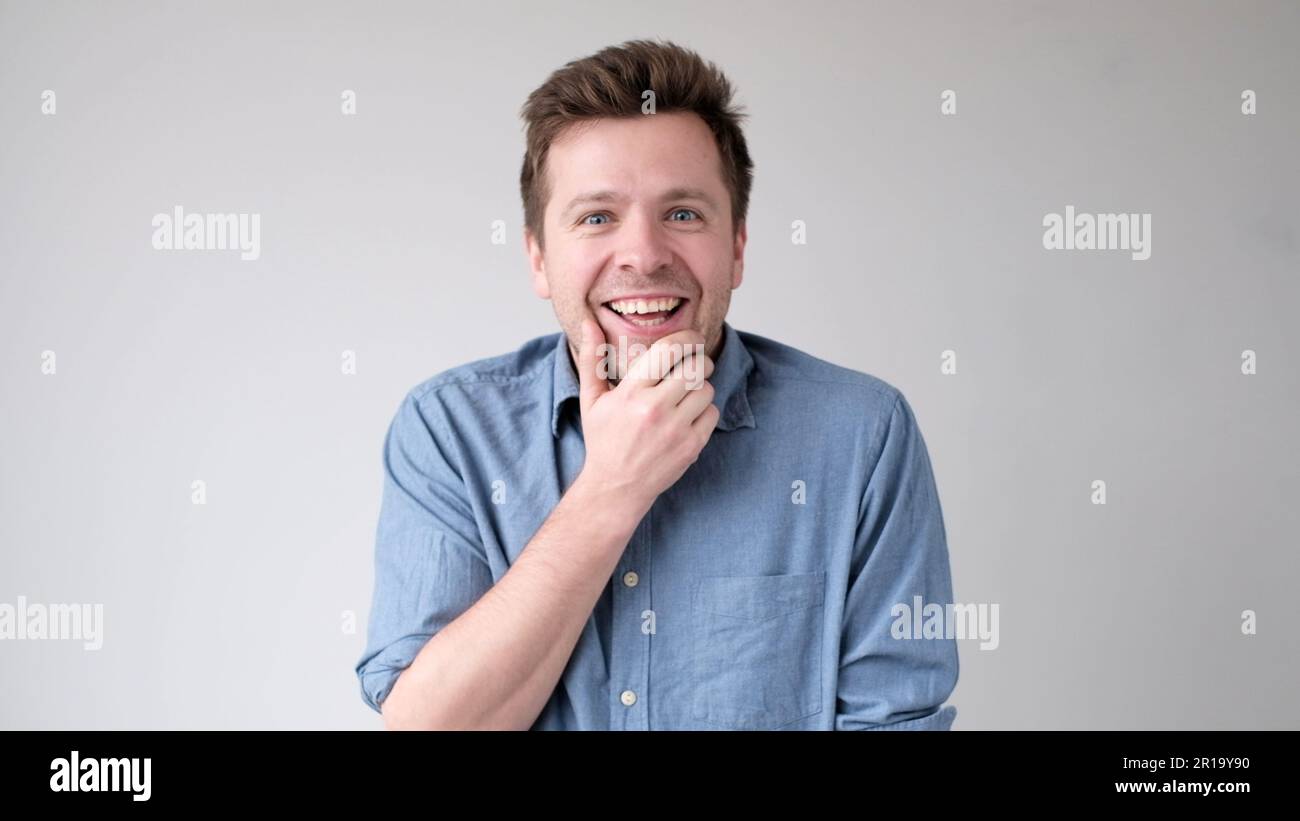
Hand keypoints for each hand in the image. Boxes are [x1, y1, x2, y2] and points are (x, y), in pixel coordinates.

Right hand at [573, 314, 719, 509]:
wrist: (616, 487)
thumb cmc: (603, 439)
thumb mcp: (591, 399)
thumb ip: (592, 359)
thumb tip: (588, 321)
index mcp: (630, 393)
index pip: (669, 350)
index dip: (687, 337)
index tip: (693, 336)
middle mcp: (654, 409)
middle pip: (696, 366)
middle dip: (699, 360)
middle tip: (694, 363)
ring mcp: (675, 430)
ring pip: (707, 389)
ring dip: (701, 387)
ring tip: (685, 394)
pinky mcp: (691, 446)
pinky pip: (712, 413)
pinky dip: (705, 411)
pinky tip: (687, 416)